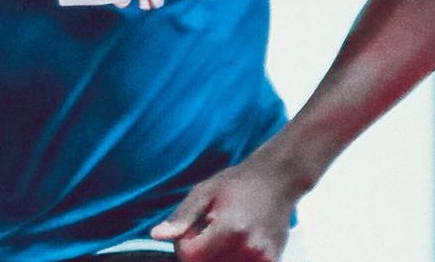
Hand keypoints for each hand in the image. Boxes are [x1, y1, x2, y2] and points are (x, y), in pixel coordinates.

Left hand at [150, 157, 294, 261]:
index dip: (184, 245)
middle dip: (199, 252)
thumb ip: (181, 217)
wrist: (278, 180)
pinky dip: (231, 258)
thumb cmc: (238, 182)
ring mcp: (262, 259)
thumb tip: (156, 236)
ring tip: (223, 235)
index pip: (190, 256)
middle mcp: (248, 248)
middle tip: (208, 230)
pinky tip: (236, 242)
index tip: (193, 228)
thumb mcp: (205, 191)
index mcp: (230, 228)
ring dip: (215, 257)